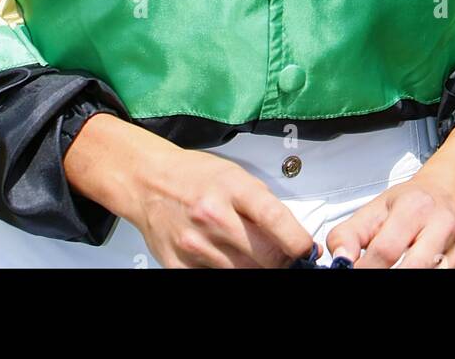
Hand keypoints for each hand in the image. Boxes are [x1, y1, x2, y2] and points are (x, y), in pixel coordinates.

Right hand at [64, 114, 313, 268]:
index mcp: (231, 186)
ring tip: (249, 251)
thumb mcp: (235, 175)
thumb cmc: (194, 175)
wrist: (148, 181)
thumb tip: (292, 234)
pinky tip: (226, 257)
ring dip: (254, 266)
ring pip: (244, 273)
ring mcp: (195, 244)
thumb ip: (263, 204)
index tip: (306, 248)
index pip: (274, 219)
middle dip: (279, 259)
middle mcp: (212, 215)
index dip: (297, 240)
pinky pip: (215, 279)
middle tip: (281, 254)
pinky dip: (228, 271)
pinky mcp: (180, 266)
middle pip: (264, 256)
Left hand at [325, 121, 454, 269]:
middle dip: (384, 276)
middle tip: (369, 273)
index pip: (386, 249)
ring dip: (406, 276)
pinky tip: (407, 268)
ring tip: (388, 268)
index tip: (352, 269)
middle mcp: (441, 228)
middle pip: (412, 268)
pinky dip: (420, 277)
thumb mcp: (377, 207)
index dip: (365, 267)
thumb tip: (340, 259)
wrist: (453, 194)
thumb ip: (351, 232)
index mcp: (414, 208)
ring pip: (430, 276)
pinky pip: (440, 278)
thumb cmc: (413, 201)